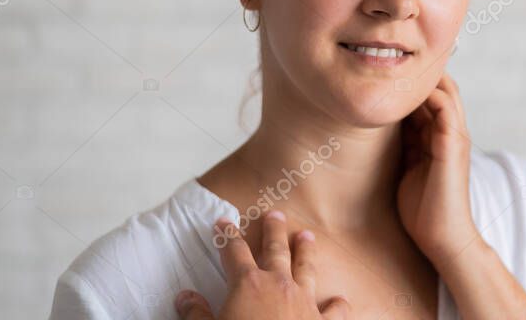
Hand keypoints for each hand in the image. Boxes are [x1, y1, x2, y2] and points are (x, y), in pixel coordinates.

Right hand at [174, 211, 350, 319]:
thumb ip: (196, 314)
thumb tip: (185, 298)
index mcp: (247, 285)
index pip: (234, 252)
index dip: (227, 236)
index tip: (224, 223)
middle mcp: (278, 285)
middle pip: (275, 250)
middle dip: (274, 231)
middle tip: (276, 214)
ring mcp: (303, 302)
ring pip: (306, 269)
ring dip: (306, 252)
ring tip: (308, 236)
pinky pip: (333, 311)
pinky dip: (337, 306)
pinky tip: (340, 301)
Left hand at [397, 71, 479, 267]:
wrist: (442, 239)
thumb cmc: (423, 210)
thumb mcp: (407, 168)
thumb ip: (403, 146)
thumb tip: (380, 128)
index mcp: (440, 137)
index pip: (429, 97)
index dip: (408, 85)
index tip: (382, 76)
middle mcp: (451, 132)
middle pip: (440, 87)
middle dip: (416, 75)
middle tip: (386, 65)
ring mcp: (455, 136)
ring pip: (445, 90)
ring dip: (422, 78)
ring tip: (394, 69)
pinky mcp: (452, 144)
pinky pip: (444, 106)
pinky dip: (427, 93)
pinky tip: (402, 91)